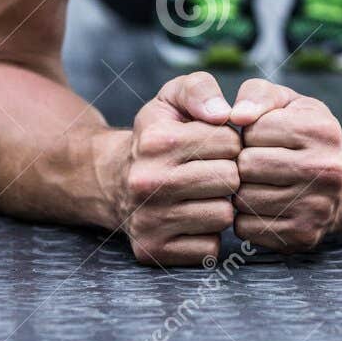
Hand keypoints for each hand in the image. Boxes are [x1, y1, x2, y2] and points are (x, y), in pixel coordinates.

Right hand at [111, 72, 239, 265]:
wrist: (111, 180)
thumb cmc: (156, 135)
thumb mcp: (171, 98)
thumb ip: (201, 89)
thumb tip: (224, 113)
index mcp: (156, 141)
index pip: (230, 142)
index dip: (228, 142)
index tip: (213, 145)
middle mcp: (148, 182)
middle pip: (230, 180)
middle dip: (228, 173)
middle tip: (211, 170)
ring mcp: (148, 220)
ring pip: (224, 217)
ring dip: (220, 205)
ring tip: (202, 194)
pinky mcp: (153, 251)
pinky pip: (210, 249)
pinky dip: (208, 235)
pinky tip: (192, 219)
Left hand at [228, 80, 341, 251]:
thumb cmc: (306, 135)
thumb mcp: (288, 103)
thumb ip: (257, 94)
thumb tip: (235, 115)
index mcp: (322, 131)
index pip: (254, 130)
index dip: (249, 133)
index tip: (263, 138)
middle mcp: (325, 170)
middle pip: (248, 165)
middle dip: (244, 161)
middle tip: (257, 162)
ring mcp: (317, 208)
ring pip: (244, 199)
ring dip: (242, 190)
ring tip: (260, 182)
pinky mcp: (303, 236)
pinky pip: (246, 228)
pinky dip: (246, 217)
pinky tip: (263, 205)